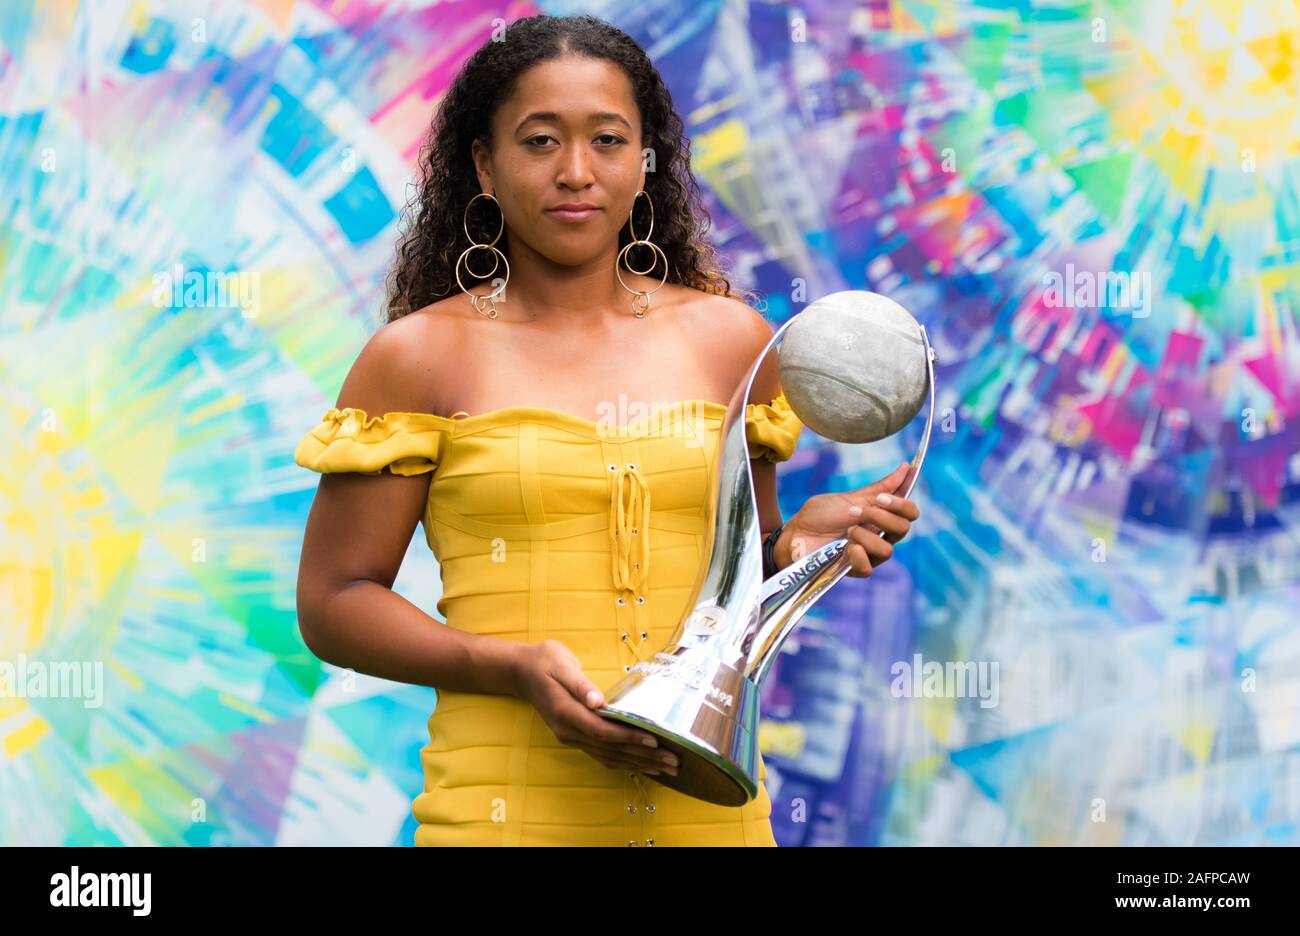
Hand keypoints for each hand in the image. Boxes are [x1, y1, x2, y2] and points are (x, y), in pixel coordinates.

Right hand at [513, 639, 678, 776]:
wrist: (521, 671)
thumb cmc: (544, 661)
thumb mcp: (561, 664)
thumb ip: (580, 685)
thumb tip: (598, 701)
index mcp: (566, 712)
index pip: (602, 731)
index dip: (628, 737)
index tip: (653, 740)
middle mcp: (568, 731)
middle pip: (610, 750)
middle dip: (643, 757)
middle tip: (673, 762)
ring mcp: (570, 737)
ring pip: (608, 756)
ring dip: (638, 763)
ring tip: (666, 768)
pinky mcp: (574, 737)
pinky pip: (602, 754)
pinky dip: (624, 761)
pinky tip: (641, 765)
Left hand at [777, 461, 919, 578]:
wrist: (795, 532)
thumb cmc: (821, 515)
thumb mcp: (850, 498)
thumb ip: (879, 488)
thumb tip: (905, 467)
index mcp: (882, 517)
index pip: (910, 513)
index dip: (902, 505)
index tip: (881, 498)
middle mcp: (880, 536)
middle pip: (903, 529)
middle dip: (880, 516)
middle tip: (855, 511)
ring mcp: (868, 555)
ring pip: (887, 550)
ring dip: (864, 535)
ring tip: (846, 531)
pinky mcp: (854, 569)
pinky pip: (869, 569)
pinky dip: (858, 556)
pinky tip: (847, 548)